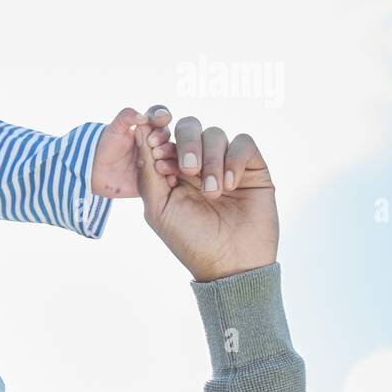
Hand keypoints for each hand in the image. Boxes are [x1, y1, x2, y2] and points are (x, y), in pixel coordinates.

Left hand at [92, 106, 178, 197]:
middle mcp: (157, 142)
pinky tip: (167, 176)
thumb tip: (144, 117)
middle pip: (169, 136)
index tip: (157, 121)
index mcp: (148, 128)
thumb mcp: (114, 129)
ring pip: (174, 155)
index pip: (161, 117)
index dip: (162, 117)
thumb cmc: (107, 147)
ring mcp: (160, 159)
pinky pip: (171, 175)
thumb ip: (126, 117)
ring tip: (158, 161)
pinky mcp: (159, 176)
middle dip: (163, 138)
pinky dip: (172, 174)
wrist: (99, 173)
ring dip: (170, 156)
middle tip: (152, 144)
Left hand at [135, 116, 278, 281]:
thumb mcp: (158, 208)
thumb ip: (148, 172)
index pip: (164, 138)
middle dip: (186, 143)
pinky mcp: (252, 168)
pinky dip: (234, 159)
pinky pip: (243, 143)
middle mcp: (198, 163)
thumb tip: (139, 134)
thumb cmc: (190, 240)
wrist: (230, 263)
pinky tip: (230, 185)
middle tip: (187, 169)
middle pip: (189, 127)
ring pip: (215, 134)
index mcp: (171, 171)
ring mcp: (225, 163)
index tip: (160, 157)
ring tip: (212, 192)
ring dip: (211, 160)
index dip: (160, 139)